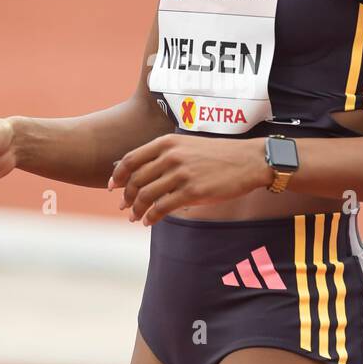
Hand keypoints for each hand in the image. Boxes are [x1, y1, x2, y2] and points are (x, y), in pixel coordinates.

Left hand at [108, 133, 267, 224]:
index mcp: (168, 142)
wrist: (249, 160)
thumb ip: (166, 155)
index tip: (113, 186)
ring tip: (135, 217)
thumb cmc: (219, 155)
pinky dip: (151, 217)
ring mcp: (181, 174)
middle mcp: (171, 156)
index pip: (131, 159)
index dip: (118, 175)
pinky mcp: (192, 191)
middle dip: (126, 196)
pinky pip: (162, 207)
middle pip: (136, 179)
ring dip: (136, 209)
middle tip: (124, 206)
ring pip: (146, 195)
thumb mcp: (188, 145)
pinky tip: (149, 221)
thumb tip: (144, 173)